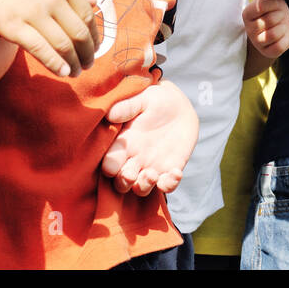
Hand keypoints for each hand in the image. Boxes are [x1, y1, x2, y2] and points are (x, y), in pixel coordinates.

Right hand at [0, 0, 98, 77]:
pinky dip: (55, 64)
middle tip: (88, 64)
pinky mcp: (13, 26)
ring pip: (62, 45)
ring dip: (74, 63)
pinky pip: (40, 49)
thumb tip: (96, 3)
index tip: (95, 49)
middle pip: (78, 33)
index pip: (88, 17)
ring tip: (76, 71)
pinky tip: (63, 72)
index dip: (94, 37)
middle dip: (87, 54)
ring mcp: (33, 13)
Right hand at [101, 81, 198, 195]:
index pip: (109, 162)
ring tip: (152, 174)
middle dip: (123, 182)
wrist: (178, 105)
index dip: (109, 167)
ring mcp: (151, 167)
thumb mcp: (142, 99)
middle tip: (130, 174)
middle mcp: (134, 159)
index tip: (112, 166)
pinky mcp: (170, 170)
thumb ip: (128, 106)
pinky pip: (167, 185)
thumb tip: (110, 114)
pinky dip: (170, 184)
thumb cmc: (155, 100)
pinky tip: (176, 172)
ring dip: (144, 186)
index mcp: (122, 144)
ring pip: (141, 188)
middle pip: (121, 182)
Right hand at [244, 0, 288, 59]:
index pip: (262, 6)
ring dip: (283, 27)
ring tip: (281, 24)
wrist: (279, 29)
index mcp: (247, 13)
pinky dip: (285, 39)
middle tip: (279, 15)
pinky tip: (282, 35)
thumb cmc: (273, 9)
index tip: (275, 4)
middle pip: (271, 19)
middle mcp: (249, 29)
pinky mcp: (267, 52)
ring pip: (275, 33)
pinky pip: (279, 46)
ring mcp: (257, 42)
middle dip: (281, 15)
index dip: (274, 4)